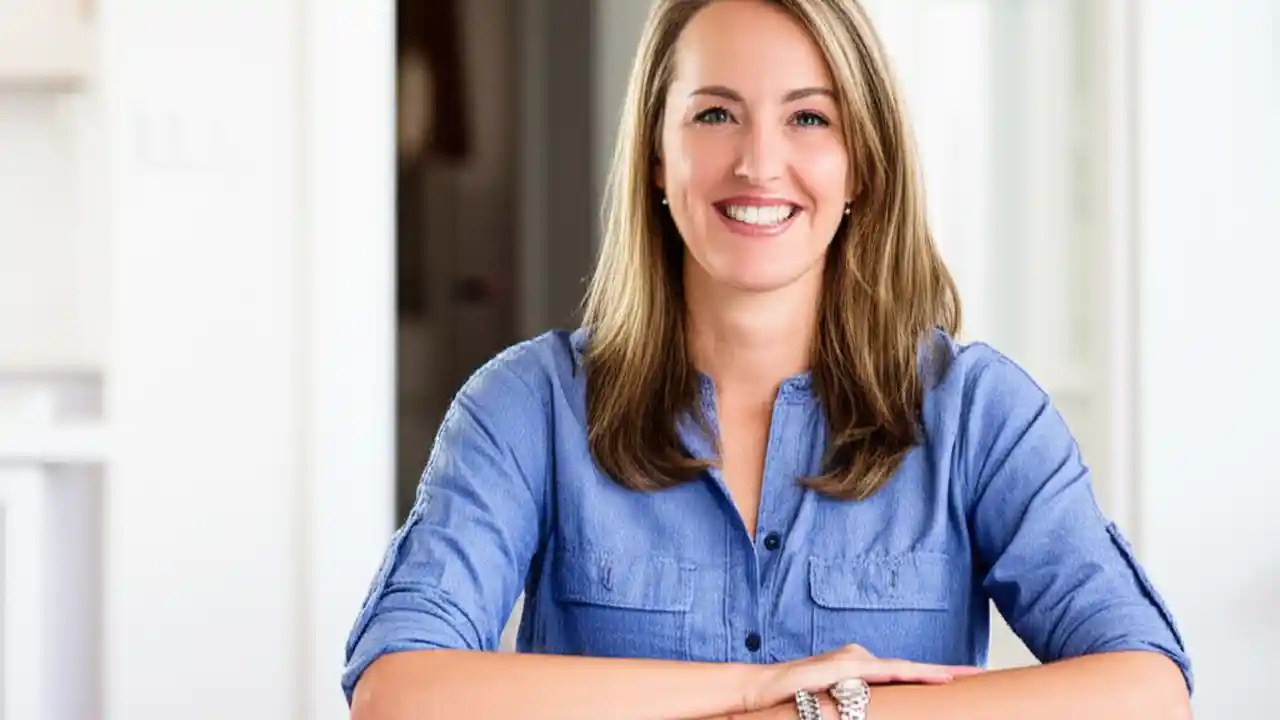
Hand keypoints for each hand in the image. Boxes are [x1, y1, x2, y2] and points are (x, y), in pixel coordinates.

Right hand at [744, 644, 983, 711]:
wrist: (757, 690)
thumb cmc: (792, 700)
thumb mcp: (830, 706)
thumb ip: (854, 707)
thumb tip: (873, 715)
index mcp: (859, 667)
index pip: (905, 673)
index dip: (937, 676)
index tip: (968, 680)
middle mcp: (859, 658)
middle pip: (912, 669)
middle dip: (948, 673)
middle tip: (982, 676)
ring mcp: (853, 661)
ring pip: (905, 669)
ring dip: (937, 674)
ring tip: (966, 678)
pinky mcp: (845, 668)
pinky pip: (886, 673)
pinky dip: (913, 675)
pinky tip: (937, 678)